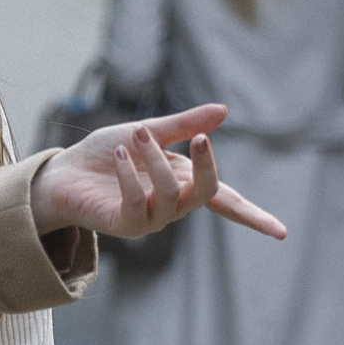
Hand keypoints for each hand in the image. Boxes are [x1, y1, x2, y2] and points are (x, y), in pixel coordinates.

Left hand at [29, 103, 286, 242]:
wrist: (62, 172)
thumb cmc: (104, 155)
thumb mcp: (147, 133)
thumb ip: (183, 125)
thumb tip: (223, 111)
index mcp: (183, 183)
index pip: (226, 201)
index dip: (253, 216)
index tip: (281, 233)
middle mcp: (171, 205)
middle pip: (207, 193)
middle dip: (207, 164)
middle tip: (201, 137)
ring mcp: (149, 219)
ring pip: (170, 193)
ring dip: (155, 160)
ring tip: (136, 134)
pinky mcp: (123, 224)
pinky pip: (137, 203)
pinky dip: (130, 176)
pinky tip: (119, 156)